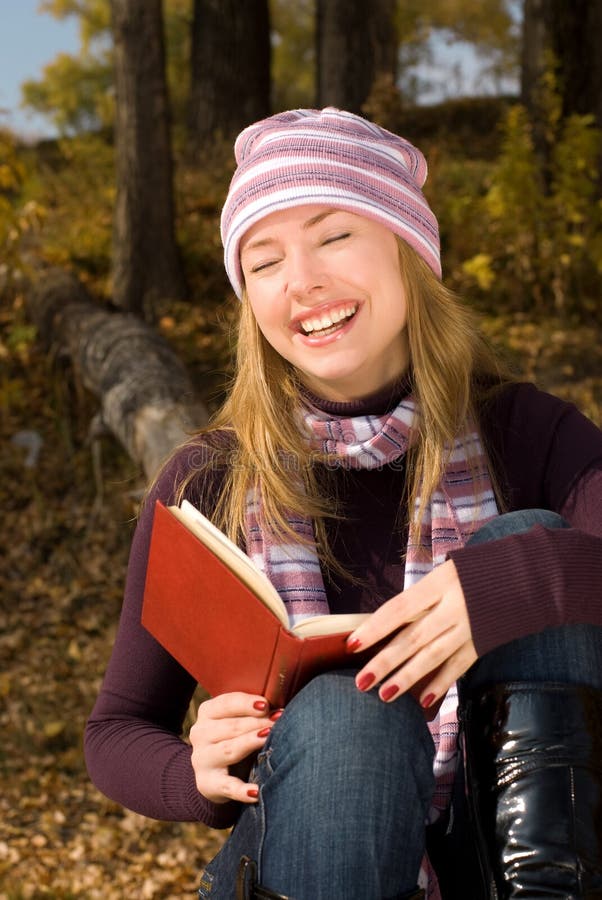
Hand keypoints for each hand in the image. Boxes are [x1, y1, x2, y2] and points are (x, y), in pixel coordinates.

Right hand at [190, 692, 280, 803]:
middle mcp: (200, 733)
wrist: (214, 773)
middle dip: (257, 723)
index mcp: (208, 712)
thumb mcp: (238, 721)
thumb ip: (253, 712)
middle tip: (279, 721)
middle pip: (231, 726)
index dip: (246, 703)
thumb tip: (279, 708)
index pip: (226, 703)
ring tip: (269, 738)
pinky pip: (227, 786)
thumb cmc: (235, 737)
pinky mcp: (208, 784)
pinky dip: (241, 790)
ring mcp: (202, 759)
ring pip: (228, 750)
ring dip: (249, 743)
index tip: (266, 704)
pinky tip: (256, 792)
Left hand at [347, 560, 476, 708]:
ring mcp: (469, 628)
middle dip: (385, 662)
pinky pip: (459, 666)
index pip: (399, 609)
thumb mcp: (443, 574)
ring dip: (408, 678)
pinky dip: (441, 683)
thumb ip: (420, 599)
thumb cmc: (472, 572)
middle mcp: (453, 607)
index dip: (375, 627)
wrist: (523, 575)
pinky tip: (424, 700)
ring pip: (433, 656)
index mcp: (438, 584)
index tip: (352, 644)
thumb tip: (386, 624)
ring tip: (384, 695)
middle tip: (361, 682)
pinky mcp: (482, 643)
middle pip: (413, 638)